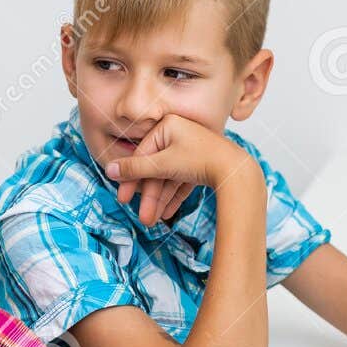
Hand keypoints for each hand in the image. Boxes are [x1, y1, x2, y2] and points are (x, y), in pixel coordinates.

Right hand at [104, 114, 255, 226]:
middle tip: (143, 217)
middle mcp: (179, 134)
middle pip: (156, 169)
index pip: (142, 154)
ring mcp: (191, 149)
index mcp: (168, 125)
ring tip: (153, 221)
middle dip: (149, 196)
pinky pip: (182, 180)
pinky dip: (174, 196)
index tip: (122, 198)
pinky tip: (167, 214)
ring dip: (159, 200)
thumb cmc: (201, 160)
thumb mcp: (163, 164)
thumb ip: (135, 168)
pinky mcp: (201, 164)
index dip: (131, 179)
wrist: (237, 171)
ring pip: (168, 178)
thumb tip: (109, 170)